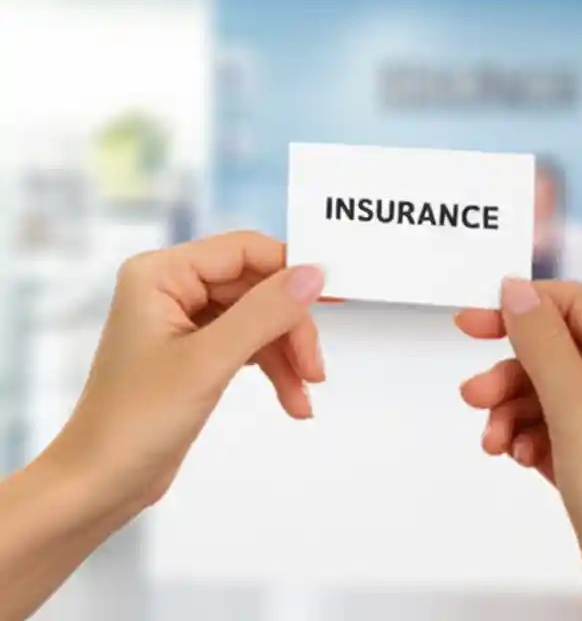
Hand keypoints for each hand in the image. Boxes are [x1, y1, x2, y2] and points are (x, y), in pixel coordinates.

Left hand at [46, 231, 326, 513]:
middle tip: (314, 366)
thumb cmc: (132, 422)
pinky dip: (273, 369)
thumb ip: (265, 313)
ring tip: (304, 392)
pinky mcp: (194, 352)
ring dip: (287, 354)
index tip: (330, 296)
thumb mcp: (209, 361)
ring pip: (259, 318)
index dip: (290, 271)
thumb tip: (312, 276)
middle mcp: (170, 289)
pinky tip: (291, 399)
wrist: (100, 483)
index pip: (244, 251)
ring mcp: (182, 321)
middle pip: (257, 287)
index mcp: (160, 275)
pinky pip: (248, 344)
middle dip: (291, 328)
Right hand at [455, 280, 581, 620]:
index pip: (575, 307)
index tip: (469, 321)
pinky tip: (515, 456)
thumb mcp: (577, 409)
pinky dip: (526, 438)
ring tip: (493, 441)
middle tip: (472, 396)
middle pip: (555, 353)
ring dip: (511, 411)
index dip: (521, 308)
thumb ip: (543, 345)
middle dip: (509, 373)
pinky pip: (550, 431)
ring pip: (546, 395)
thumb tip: (517, 289)